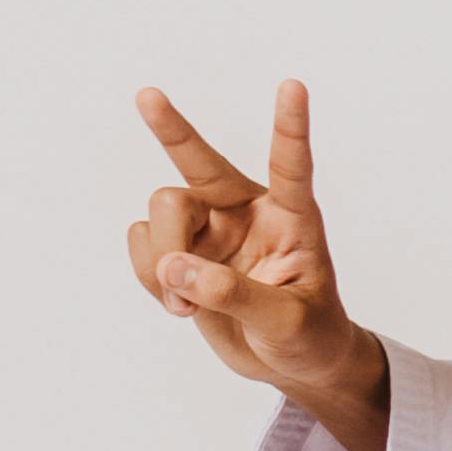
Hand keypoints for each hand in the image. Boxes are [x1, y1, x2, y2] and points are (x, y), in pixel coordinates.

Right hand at [129, 78, 394, 450]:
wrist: (289, 365)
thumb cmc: (309, 337)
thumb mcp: (286, 323)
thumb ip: (236, 295)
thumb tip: (175, 269)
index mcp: (291, 217)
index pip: (291, 165)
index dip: (290, 127)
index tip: (294, 85)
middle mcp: (245, 212)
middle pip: (198, 163)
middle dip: (172, 130)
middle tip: (147, 95)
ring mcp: (208, 229)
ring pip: (163, 211)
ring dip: (162, 258)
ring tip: (184, 307)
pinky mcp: (179, 250)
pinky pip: (142, 244)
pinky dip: (149, 277)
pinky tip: (178, 305)